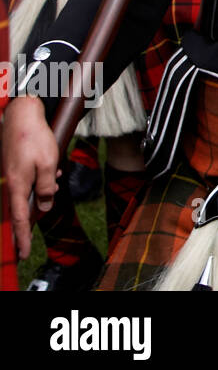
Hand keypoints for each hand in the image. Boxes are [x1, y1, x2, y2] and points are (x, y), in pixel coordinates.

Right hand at [2, 97, 60, 259]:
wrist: (22, 116)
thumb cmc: (35, 139)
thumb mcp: (48, 164)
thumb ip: (46, 188)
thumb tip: (44, 206)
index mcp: (17, 186)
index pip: (20, 218)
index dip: (22, 237)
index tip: (22, 253)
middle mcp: (11, 183)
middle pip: (24, 206)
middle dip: (37, 208)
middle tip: (42, 202)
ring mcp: (11, 175)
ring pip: (30, 191)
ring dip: (44, 187)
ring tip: (54, 173)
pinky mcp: (15, 168)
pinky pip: (29, 181)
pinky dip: (42, 177)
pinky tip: (52, 169)